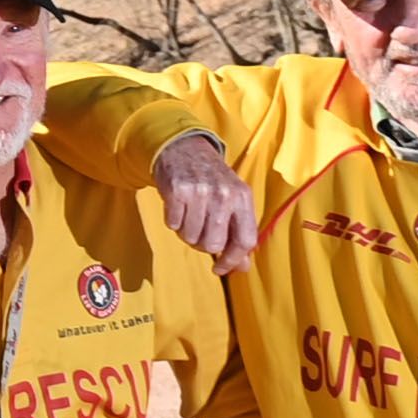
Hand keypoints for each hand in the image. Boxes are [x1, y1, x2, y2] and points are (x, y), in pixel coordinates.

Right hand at [153, 131, 257, 272]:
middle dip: (203, 245)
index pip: (245, 240)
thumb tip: (242, 268)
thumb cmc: (211, 180)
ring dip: (186, 232)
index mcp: (243, 198)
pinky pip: (172, 224)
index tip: (220, 269)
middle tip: (200, 232)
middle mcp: (224, 194)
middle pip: (213, 244)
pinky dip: (173, 221)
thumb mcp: (233, 200)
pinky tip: (178, 207)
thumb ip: (239, 233)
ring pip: (190, 237)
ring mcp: (201, 192)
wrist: (185, 148)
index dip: (232, 260)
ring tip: (189, 215)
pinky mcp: (177, 190)